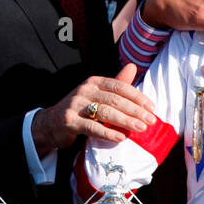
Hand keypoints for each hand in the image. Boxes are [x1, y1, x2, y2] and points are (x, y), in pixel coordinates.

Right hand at [31, 63, 156, 153]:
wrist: (51, 123)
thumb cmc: (80, 108)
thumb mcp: (98, 94)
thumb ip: (117, 83)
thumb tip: (133, 66)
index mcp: (94, 82)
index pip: (120, 86)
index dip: (137, 97)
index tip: (152, 108)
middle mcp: (85, 90)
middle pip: (115, 100)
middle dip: (135, 110)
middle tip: (151, 121)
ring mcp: (75, 105)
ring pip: (105, 112)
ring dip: (125, 121)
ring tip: (141, 128)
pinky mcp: (69, 121)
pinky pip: (92, 127)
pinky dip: (108, 133)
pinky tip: (121, 138)